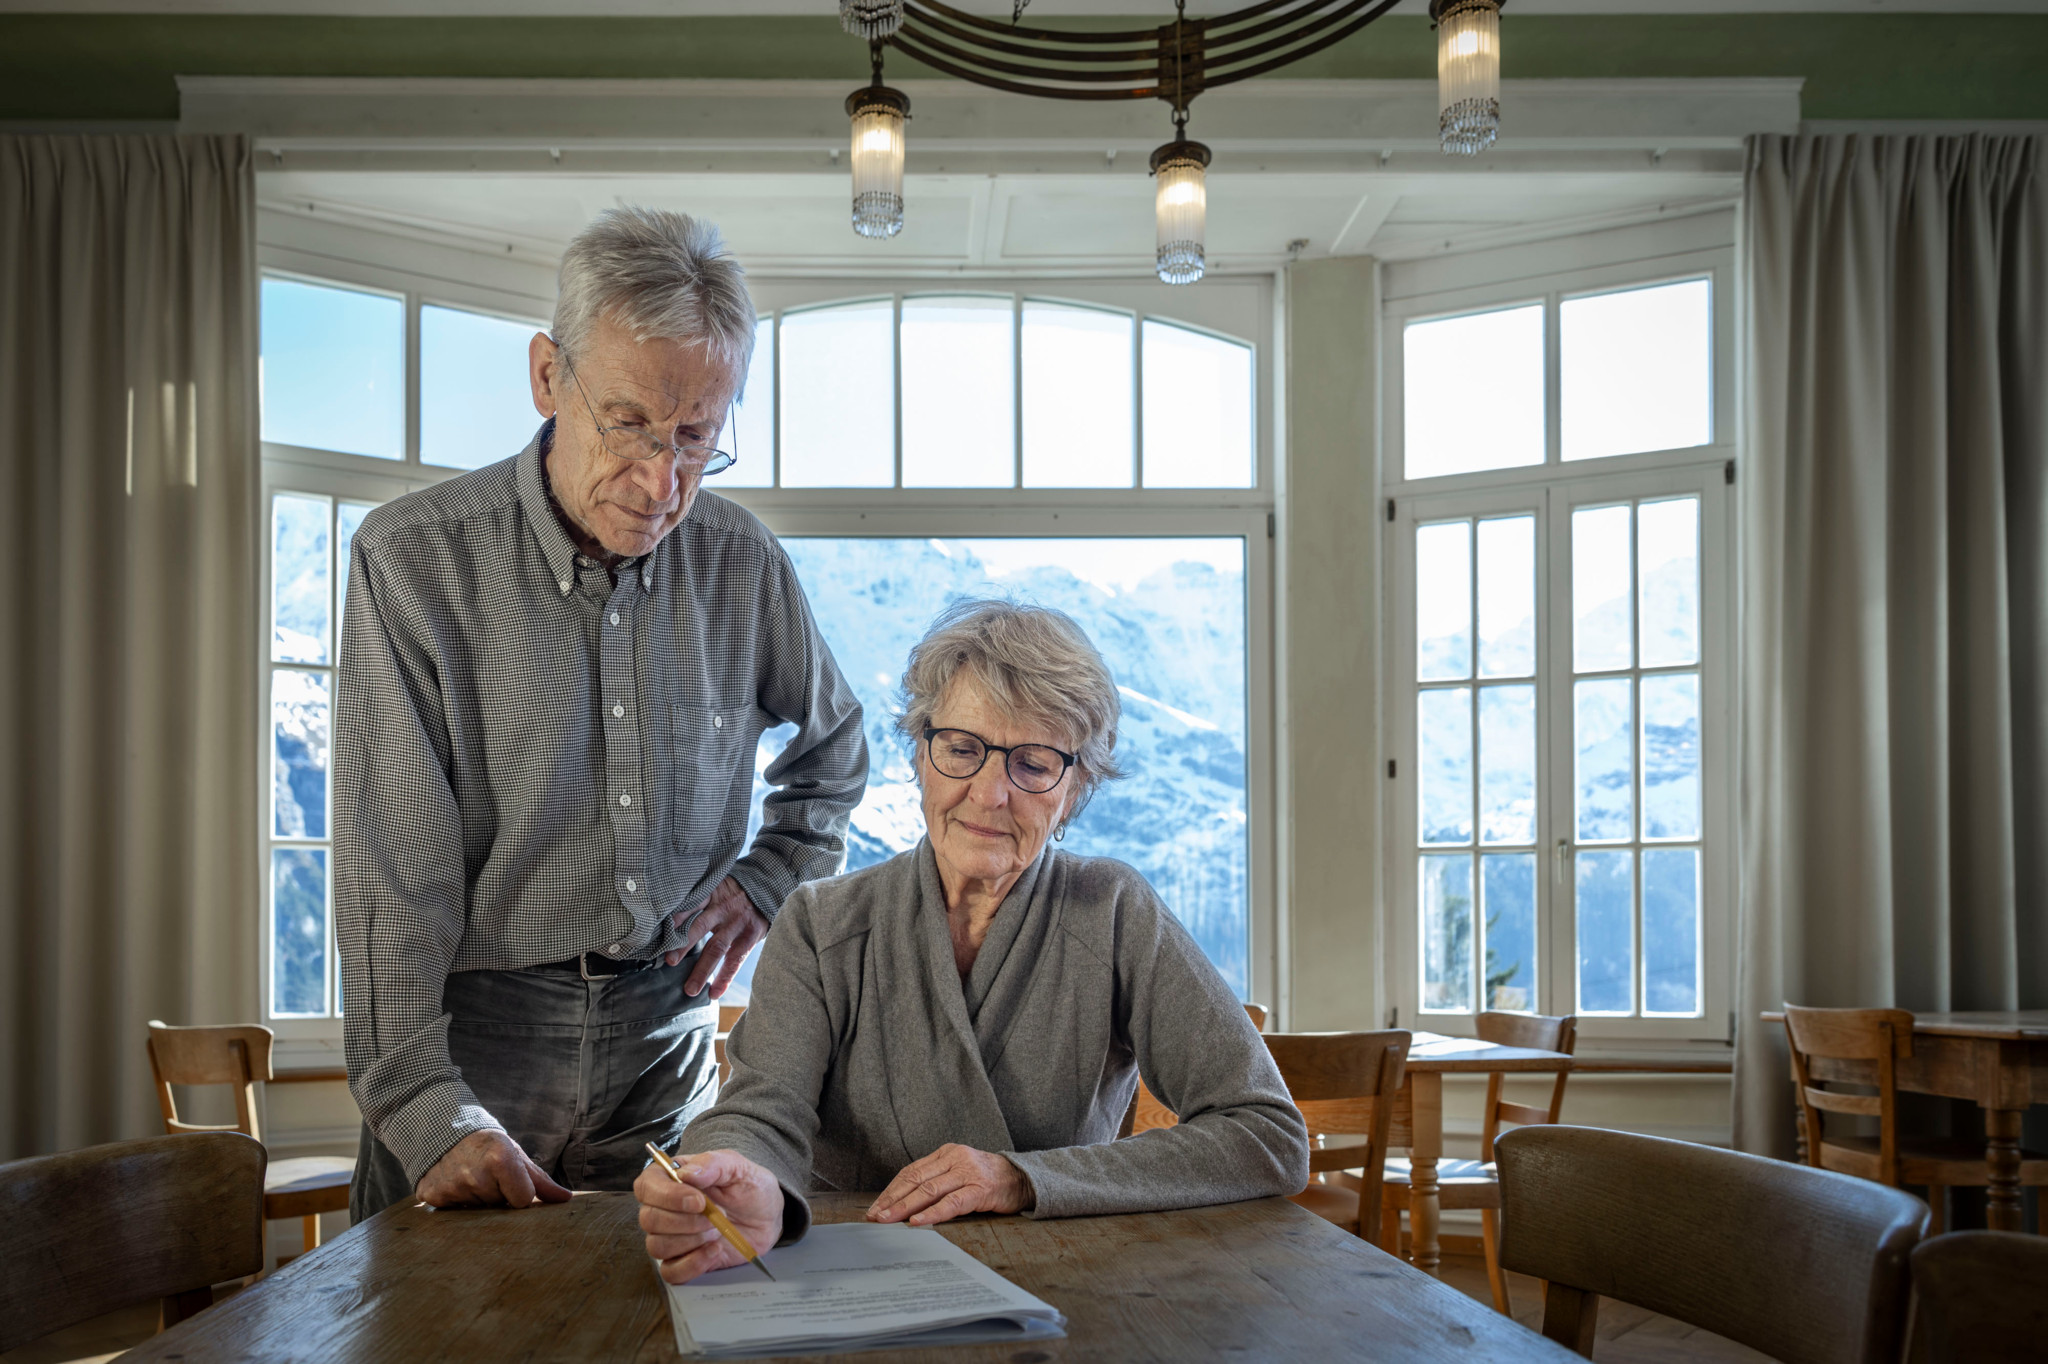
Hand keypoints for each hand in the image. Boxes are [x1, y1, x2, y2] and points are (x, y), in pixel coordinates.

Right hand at [414, 1130, 571, 1208]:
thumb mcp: (516, 1156)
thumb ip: (540, 1181)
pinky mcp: (431, 1195)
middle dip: (496, 1196)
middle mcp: (474, 1174)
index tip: (509, 1179)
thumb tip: (565, 1199)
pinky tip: (453, 1184)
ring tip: (469, 1177)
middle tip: (485, 1175)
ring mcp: (451, 1186)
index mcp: (500, 1160)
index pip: (523, 1200)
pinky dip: (454, 1202)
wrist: (446, 1132)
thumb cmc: (488, 1147)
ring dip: (476, 1199)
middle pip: (498, 1206)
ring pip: (476, 1212)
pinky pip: (452, 1213)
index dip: (518, 1193)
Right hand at [637, 1148, 785, 1283]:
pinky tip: (714, 1250)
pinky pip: (670, 1272)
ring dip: (691, 1240)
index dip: (667, 1196)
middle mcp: (664, 1208)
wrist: (768, 1216)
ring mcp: (671, 1236)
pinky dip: (693, 1264)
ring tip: (717, 1230)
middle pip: (649, 1219)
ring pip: (657, 1246)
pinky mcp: (682, 1261)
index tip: (698, 1200)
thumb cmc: (749, 1187)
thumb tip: (686, 1173)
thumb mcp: (737, 1167)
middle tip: (715, 1215)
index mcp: (670, 1179)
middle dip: (685, 1220)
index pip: (646, 1186)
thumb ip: (712, 1163)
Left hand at [665, 876, 767, 996]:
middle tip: (670, 961)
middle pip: (700, 927)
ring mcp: (737, 924)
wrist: (767, 889)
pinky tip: (715, 993)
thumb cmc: (733, 893)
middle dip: (684, 945)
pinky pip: (735, 960)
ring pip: (717, 948)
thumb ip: (697, 900)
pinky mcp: (749, 937)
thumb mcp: (716, 888)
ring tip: (690, 989)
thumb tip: (667, 919)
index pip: (691, 905)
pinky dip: (725, 978)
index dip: (676, 918)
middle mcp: (723, 909)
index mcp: (711, 894)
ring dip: (702, 970)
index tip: (660, 934)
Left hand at [866, 1144, 1035, 1226]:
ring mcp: (968, 1172)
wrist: (1023, 1178)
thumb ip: (936, 1180)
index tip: (876, 1207)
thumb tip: (903, 1202)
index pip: (911, 1171)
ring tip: (889, 1220)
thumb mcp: (958, 1171)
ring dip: (905, 1207)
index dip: (891, 1190)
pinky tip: (918, 1221)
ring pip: (929, 1190)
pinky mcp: (981, 1189)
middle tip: (875, 1216)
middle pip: (916, 1179)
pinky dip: (932, 1213)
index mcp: (945, 1153)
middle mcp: (954, 1158)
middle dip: (892, 1200)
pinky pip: (952, 1202)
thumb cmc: (987, 1179)